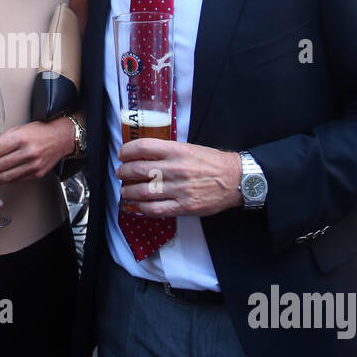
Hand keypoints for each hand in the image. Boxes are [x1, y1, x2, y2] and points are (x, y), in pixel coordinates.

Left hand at [0, 119, 72, 185]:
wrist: (61, 138)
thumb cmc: (39, 131)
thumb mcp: (19, 129)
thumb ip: (3, 140)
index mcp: (20, 139)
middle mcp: (27, 153)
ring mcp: (33, 165)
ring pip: (5, 176)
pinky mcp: (36, 174)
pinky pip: (15, 180)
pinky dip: (2, 182)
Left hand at [117, 140, 241, 216]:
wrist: (236, 180)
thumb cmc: (212, 162)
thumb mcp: (190, 148)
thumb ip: (167, 151)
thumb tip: (144, 155)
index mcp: (177, 150)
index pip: (143, 147)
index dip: (127, 151)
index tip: (123, 154)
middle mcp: (176, 169)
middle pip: (138, 170)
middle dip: (124, 172)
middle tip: (121, 173)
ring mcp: (179, 189)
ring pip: (143, 191)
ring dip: (128, 191)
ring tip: (125, 190)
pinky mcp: (184, 207)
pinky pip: (155, 209)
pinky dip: (142, 208)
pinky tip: (137, 205)